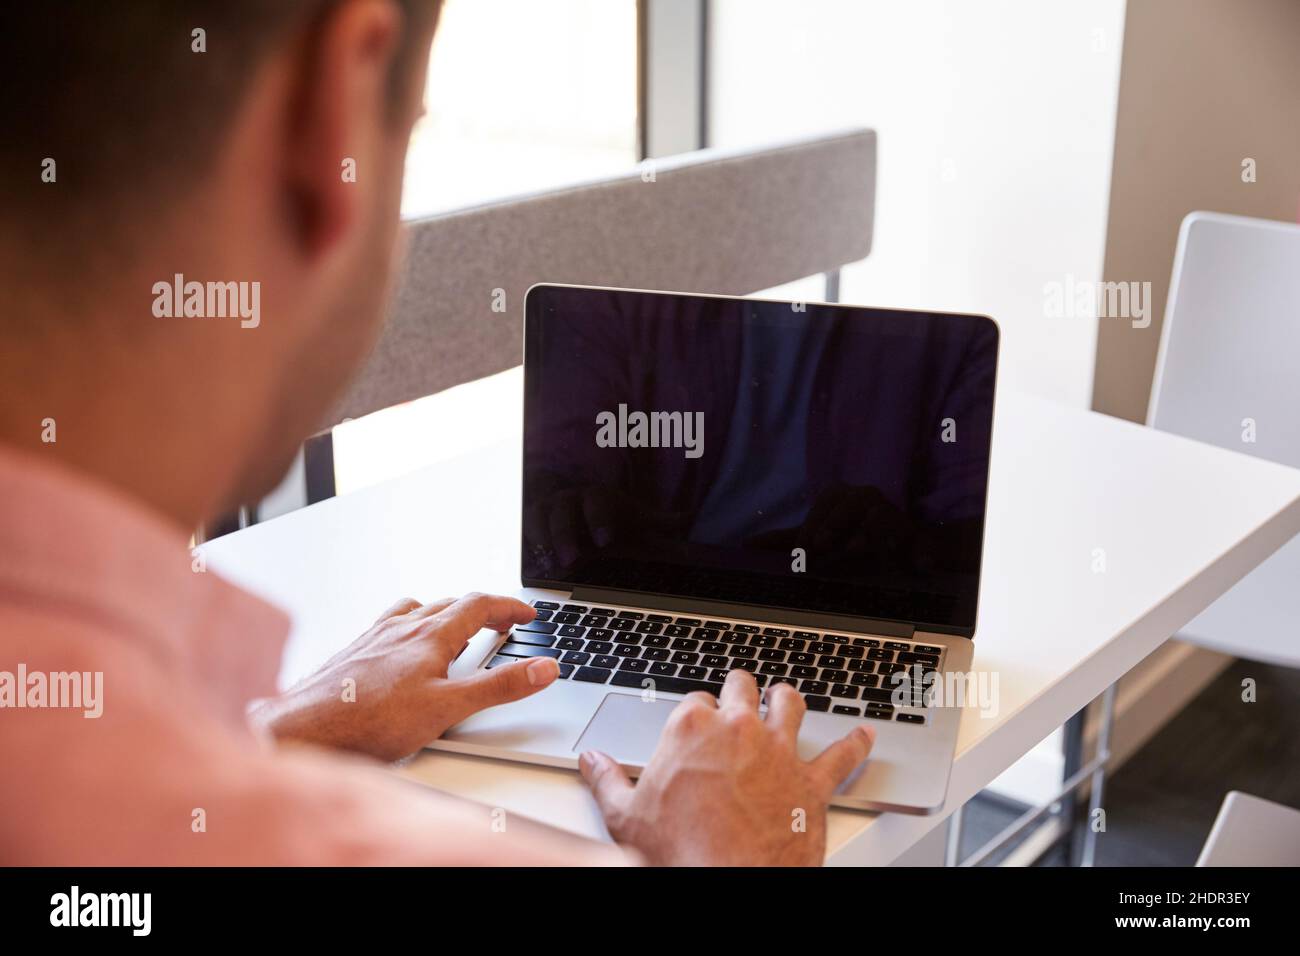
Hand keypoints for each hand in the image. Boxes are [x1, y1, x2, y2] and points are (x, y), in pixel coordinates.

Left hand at [249, 592, 555, 760]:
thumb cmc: (368, 722)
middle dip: (481, 611)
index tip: (527, 614)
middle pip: (450, 604)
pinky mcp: (353, 654)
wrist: (301, 732)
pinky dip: (409, 628)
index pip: (478, 605)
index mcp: (429, 635)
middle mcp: (400, 628)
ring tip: (454, 631)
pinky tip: (402, 651)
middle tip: (501, 624)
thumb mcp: (448, 708)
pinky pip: (388, 626)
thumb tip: (544, 668)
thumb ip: (499, 687)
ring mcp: (373, 638)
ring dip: (443, 614)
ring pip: (417, 611)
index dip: (508, 606)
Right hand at [579, 670, 874, 865]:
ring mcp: (779, 752)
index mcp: (692, 728)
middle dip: (739, 691)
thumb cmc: (678, 853)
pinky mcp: (811, 783)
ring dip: (787, 700)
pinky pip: (842, 756)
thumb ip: (607, 779)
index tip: (695, 725)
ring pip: (790, 704)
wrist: (726, 883)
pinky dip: (855, 744)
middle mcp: (739, 729)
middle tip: (738, 696)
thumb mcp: (626, 815)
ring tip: (785, 700)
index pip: (695, 700)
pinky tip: (864, 735)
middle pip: (742, 688)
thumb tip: (591, 760)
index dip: (696, 712)